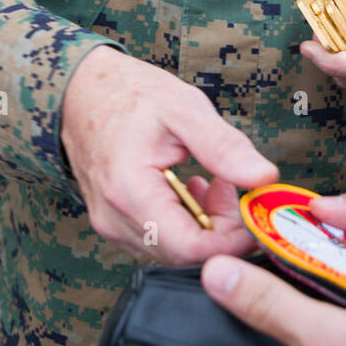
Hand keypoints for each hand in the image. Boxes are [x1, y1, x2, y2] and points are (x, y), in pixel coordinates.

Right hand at [60, 46, 277, 262]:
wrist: (82, 90)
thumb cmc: (129, 93)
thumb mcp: (184, 108)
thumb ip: (224, 147)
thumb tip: (264, 178)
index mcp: (129, 192)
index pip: (190, 249)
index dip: (231, 239)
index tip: (251, 210)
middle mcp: (114, 219)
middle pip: (183, 255)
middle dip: (219, 229)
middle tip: (230, 186)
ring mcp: (111, 224)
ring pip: (173, 250)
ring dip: (203, 225)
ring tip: (212, 181)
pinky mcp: (115, 222)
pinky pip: (158, 239)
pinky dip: (184, 221)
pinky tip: (190, 186)